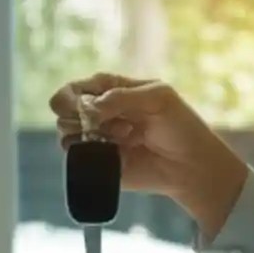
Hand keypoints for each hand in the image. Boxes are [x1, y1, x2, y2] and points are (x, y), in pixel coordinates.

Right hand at [48, 73, 247, 239]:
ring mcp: (97, 138)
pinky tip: (117, 152)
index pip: (75, 87)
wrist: (191, 166)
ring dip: (90, 134)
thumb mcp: (158, 98)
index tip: (85, 106)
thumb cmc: (181, 126)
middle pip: (62, 108)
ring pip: (65, 131)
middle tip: (107, 123)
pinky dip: (89, 153)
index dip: (72, 95)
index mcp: (111, 90)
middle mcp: (99, 112)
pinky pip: (75, 157)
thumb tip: (87, 107)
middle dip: (78, 115)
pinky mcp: (98, 162)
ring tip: (124, 136)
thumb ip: (121, 97)